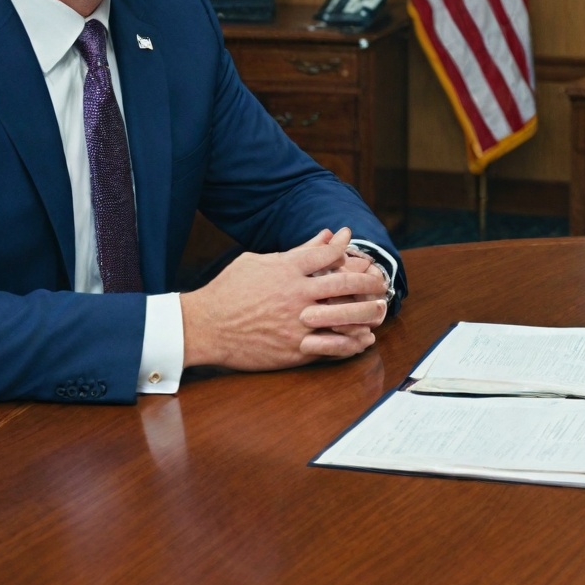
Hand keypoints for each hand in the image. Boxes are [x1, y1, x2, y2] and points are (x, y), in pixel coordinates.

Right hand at [181, 229, 388, 370]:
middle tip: (380, 283)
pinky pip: (330, 346)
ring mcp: (295, 323)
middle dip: (368, 282)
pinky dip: (350, 343)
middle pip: (343, 283)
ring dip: (366, 313)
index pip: (327, 255)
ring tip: (379, 310)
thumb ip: (296, 251)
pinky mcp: (293, 349)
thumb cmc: (228, 291)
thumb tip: (327, 235)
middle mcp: (294, 295)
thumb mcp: (258, 262)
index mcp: (285, 270)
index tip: (354, 247)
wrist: (204, 327)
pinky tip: (363, 339)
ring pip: (342, 317)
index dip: (345, 249)